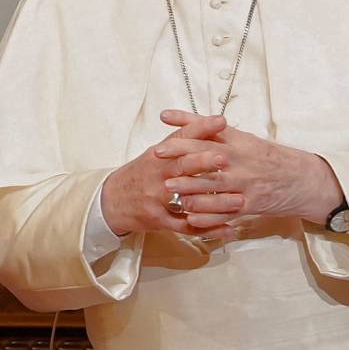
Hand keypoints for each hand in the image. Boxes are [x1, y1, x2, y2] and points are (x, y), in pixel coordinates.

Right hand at [98, 112, 227, 236]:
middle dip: (203, 162)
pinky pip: (187, 226)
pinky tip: (229, 229)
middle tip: (225, 158)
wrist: (109, 201)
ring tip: (239, 200)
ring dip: (214, 201)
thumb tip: (207, 123)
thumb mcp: (154, 154)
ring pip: (187, 199)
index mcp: (157, 156)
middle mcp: (156, 175)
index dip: (200, 129)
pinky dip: (209, 229)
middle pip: (181, 166)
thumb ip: (179, 141)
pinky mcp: (158, 220)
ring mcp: (156, 198)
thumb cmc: (139, 175)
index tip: (221, 121)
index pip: (180, 138)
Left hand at [159, 121, 343, 236]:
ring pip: (216, 192)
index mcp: (236, 145)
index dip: (181, 146)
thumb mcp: (237, 135)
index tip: (159, 149)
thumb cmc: (263, 154)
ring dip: (193, 196)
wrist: (301, 178)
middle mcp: (240, 165)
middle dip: (183, 171)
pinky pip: (226, 213)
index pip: (205, 142)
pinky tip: (192, 218)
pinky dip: (209, 218)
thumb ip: (201, 125)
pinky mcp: (250, 206)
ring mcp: (245, 187)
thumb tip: (166, 115)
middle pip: (208, 167)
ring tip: (173, 196)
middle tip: (161, 176)